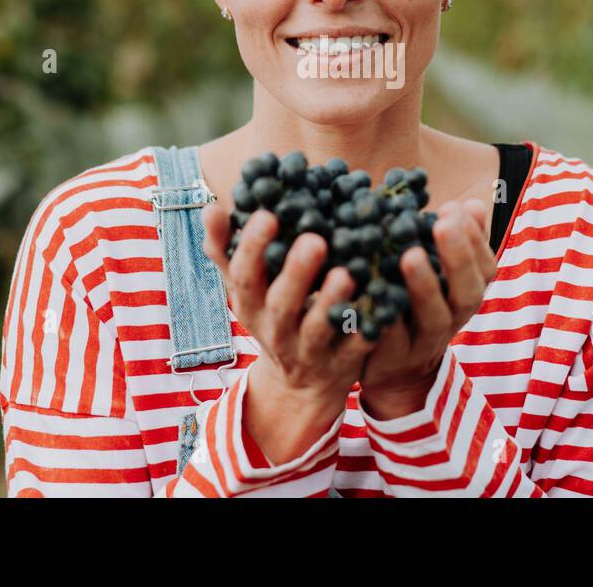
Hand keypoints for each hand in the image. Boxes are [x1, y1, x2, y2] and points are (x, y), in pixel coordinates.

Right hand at [202, 203, 373, 461]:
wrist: (298, 384)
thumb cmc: (271, 314)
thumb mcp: (245, 288)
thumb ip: (225, 249)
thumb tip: (210, 207)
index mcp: (250, 305)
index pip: (244, 278)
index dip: (252, 248)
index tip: (267, 214)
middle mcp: (276, 331)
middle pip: (281, 304)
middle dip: (296, 273)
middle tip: (313, 240)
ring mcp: (309, 351)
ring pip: (318, 329)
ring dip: (330, 301)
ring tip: (346, 274)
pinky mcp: (342, 365)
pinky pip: (356, 347)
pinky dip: (367, 328)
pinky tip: (382, 302)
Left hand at [358, 198, 497, 419]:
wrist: (394, 368)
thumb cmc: (416, 305)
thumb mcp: (438, 274)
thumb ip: (455, 240)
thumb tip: (473, 204)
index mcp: (465, 294)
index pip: (485, 268)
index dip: (474, 240)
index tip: (452, 208)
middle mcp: (452, 319)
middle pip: (467, 293)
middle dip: (458, 257)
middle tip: (442, 223)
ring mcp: (424, 341)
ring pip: (434, 317)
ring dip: (425, 286)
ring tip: (410, 254)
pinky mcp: (393, 358)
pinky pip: (391, 338)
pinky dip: (384, 315)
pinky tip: (371, 289)